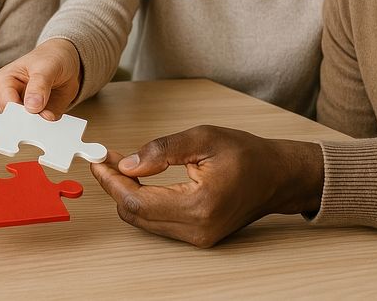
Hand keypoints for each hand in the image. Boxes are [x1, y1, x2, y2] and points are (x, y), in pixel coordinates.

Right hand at [0, 38, 80, 119]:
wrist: (67, 60)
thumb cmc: (51, 57)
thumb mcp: (46, 66)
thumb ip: (39, 85)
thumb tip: (32, 106)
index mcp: (5, 80)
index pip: (6, 102)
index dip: (18, 112)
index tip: (32, 116)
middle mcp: (11, 97)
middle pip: (13, 117)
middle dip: (28, 122)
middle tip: (42, 119)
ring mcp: (25, 108)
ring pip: (27, 126)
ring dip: (39, 126)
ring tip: (50, 117)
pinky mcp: (38, 116)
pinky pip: (42, 127)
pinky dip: (49, 126)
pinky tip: (55, 120)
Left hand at [90, 125, 324, 247]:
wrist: (278, 177)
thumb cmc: (247, 155)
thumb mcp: (203, 138)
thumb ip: (162, 150)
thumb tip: (128, 164)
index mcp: (199, 206)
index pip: (138, 202)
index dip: (112, 182)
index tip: (98, 160)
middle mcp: (197, 230)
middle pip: (136, 215)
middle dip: (115, 186)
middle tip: (105, 158)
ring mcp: (198, 237)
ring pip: (144, 221)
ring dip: (127, 193)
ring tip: (119, 164)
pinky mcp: (197, 235)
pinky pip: (157, 221)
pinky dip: (142, 200)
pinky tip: (138, 178)